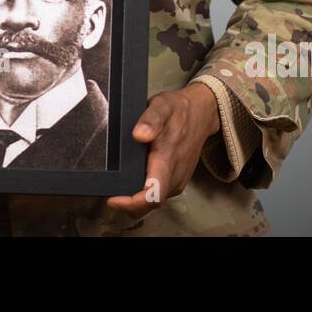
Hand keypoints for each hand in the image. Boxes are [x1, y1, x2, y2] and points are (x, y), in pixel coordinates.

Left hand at [106, 81, 220, 219]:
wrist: (201, 113)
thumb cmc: (178, 109)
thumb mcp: (163, 105)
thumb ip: (151, 119)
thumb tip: (139, 135)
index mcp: (168, 159)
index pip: (153, 195)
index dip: (132, 204)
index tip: (112, 199)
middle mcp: (175, 176)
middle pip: (151, 204)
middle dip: (129, 205)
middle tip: (109, 192)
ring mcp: (178, 180)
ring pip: (155, 202)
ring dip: (136, 201)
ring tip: (117, 187)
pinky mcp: (178, 180)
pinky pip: (159, 194)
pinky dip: (144, 194)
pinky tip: (132, 182)